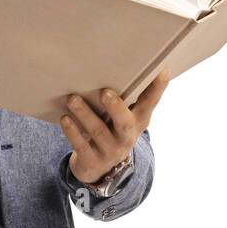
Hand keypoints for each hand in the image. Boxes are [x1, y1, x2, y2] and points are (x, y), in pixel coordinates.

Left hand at [61, 68, 169, 183]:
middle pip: (124, 122)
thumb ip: (126, 96)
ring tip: (72, 99)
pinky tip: (65, 118)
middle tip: (104, 92)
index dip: (157, 87)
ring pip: (98, 131)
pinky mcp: (92, 161)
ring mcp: (110, 150)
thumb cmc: (111, 129)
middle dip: (115, 107)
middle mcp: (127, 136)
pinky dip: (72, 132)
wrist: (98, 168)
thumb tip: (122, 59)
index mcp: (139, 120)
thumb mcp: (124, 116)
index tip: (162, 69)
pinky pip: (82, 145)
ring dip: (85, 114)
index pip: (151, 102)